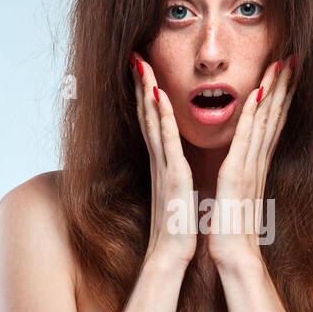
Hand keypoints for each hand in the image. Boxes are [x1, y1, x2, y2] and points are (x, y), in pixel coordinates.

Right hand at [130, 52, 196, 267]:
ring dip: (146, 91)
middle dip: (140, 84)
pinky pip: (165, 141)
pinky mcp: (172, 176)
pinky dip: (160, 117)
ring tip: (141, 63)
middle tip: (135, 54)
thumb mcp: (177, 195)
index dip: (147, 95)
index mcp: (164, 164)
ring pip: (152, 121)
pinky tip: (157, 96)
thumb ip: (175, 177)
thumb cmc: (176, 230)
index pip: (153, 122)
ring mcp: (163, 167)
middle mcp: (159, 161)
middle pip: (146, 115)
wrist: (171, 257)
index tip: (144, 69)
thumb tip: (177, 168)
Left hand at [208, 53, 296, 270]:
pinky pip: (247, 137)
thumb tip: (240, 168)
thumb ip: (241, 178)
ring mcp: (250, 166)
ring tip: (283, 63)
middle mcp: (257, 161)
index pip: (271, 123)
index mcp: (255, 165)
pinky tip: (257, 92)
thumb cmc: (233, 231)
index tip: (287, 74)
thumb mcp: (236, 196)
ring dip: (274, 90)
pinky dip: (253, 114)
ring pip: (266, 120)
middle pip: (276, 115)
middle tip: (295, 57)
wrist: (234, 257)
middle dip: (285, 85)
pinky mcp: (237, 173)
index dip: (281, 97)